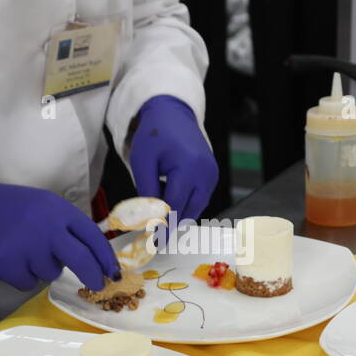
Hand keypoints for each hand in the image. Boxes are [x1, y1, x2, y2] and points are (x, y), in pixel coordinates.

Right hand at [0, 184, 119, 291]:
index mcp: (59, 210)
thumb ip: (67, 226)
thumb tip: (94, 256)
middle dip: (92, 276)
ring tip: (25, 251)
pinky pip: (29, 283)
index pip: (93, 237)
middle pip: (82, 260)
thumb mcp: (46, 206)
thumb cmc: (12, 209)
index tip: (113, 273)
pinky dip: (23, 276)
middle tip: (97, 285)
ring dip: (44, 268)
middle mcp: (48, 228)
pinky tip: (12, 259)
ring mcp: (29, 247)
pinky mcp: (11, 265)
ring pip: (52, 273)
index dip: (106, 258)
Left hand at [128, 95, 218, 221]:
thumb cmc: (155, 134)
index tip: (151, 241)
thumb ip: (147, 191)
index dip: (161, 225)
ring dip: (175, 212)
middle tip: (150, 233)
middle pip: (186, 211)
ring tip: (157, 200)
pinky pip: (198, 200)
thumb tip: (149, 220)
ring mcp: (212, 176)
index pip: (174, 206)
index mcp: (189, 167)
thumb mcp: (143, 161)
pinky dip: (183, 203)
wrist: (174, 114)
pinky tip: (169, 192)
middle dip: (168, 222)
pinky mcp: (212, 177)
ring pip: (194, 209)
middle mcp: (206, 174)